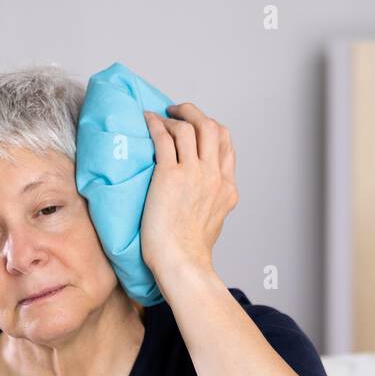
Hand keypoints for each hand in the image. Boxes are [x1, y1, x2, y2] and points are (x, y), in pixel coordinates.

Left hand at [140, 102, 238, 282]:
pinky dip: (156, 124)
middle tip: (177, 112)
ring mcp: (194, 174)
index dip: (210, 130)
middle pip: (211, 128)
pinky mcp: (170, 176)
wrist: (182, 264)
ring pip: (190, 127)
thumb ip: (212, 202)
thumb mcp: (214, 223)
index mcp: (227, 188)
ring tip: (160, 116)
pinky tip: (147, 120)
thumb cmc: (190, 253)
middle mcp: (214, 177)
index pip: (226, 145)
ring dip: (174, 116)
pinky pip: (164, 137)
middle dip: (194, 113)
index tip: (195, 128)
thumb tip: (201, 196)